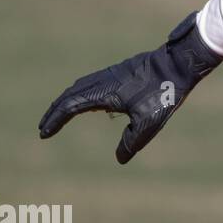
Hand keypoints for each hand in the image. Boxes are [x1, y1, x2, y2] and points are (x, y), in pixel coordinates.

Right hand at [38, 12, 222, 163]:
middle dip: (55, 111)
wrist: (179, 63)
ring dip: (67, 100)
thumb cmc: (164, 93)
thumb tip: (120, 158)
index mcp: (103, 92)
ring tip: (61, 114)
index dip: (54, 120)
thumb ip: (131, 142)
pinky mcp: (121, 71)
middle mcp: (102, 80)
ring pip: (80, 86)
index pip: (69, 107)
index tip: (44, 134)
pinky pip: (93, 81)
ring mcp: (111, 73)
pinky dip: (82, 92)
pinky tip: (90, 100)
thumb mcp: (148, 123)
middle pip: (69, 95)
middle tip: (44, 127)